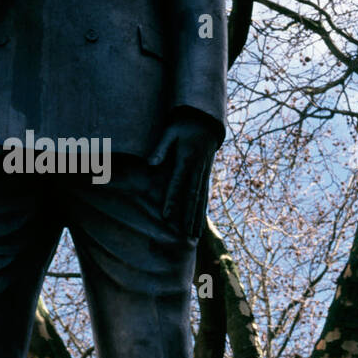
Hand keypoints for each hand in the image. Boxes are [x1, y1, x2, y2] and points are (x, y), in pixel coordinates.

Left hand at [147, 108, 220, 239]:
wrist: (204, 121)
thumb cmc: (181, 127)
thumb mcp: (169, 133)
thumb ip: (160, 149)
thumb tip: (150, 163)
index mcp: (186, 159)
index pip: (177, 184)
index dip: (172, 201)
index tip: (166, 216)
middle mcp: (197, 169)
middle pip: (192, 197)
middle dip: (188, 218)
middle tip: (185, 236)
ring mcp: (204, 173)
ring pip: (200, 200)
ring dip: (198, 219)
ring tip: (195, 237)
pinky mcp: (206, 175)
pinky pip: (205, 196)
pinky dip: (202, 211)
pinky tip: (201, 223)